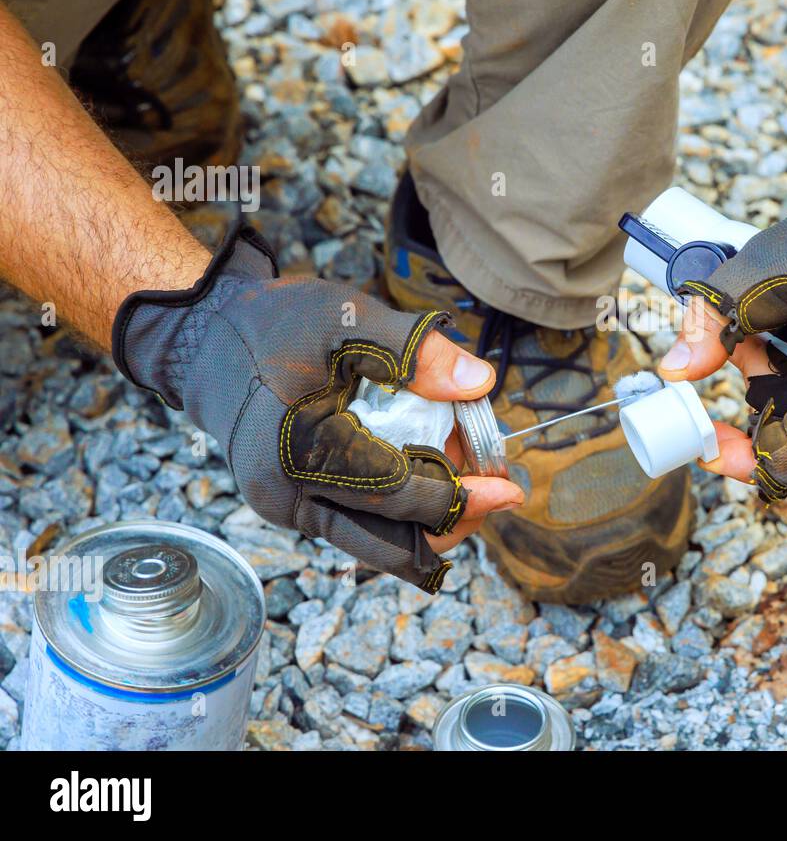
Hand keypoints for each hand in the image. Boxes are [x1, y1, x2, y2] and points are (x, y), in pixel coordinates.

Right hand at [113, 224, 522, 591]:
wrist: (203, 340)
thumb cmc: (274, 324)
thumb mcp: (348, 316)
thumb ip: (415, 350)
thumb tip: (481, 384)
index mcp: (303, 454)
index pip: (402, 497)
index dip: (463, 496)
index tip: (510, 487)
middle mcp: (288, 499)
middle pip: (393, 543)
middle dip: (454, 521)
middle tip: (497, 490)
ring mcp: (284, 511)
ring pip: (375, 544)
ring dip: (427, 521)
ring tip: (464, 474)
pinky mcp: (289, 507)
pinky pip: (356, 526)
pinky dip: (398, 510)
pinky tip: (425, 469)